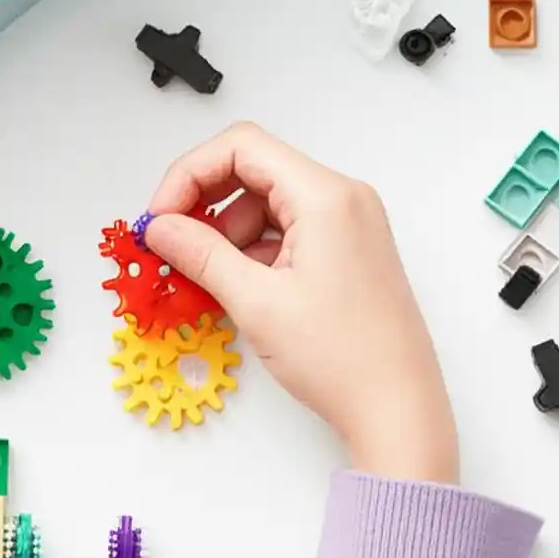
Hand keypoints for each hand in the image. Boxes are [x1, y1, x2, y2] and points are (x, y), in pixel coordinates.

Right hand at [144, 122, 458, 483]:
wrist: (397, 409)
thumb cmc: (342, 358)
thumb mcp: (256, 303)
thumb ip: (201, 255)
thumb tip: (160, 228)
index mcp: (326, 197)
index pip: (241, 147)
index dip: (189, 174)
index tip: (161, 217)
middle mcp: (342, 200)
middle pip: (252, 170)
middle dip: (203, 203)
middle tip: (171, 244)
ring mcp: (347, 225)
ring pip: (265, 203)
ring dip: (225, 233)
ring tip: (205, 279)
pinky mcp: (345, 251)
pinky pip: (285, 231)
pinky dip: (251, 252)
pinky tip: (235, 289)